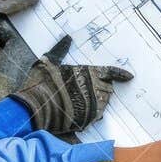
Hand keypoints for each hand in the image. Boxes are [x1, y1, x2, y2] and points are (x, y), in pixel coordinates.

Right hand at [13, 54, 133, 134]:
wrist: (31, 110)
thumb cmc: (39, 84)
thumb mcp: (48, 61)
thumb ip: (60, 50)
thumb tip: (67, 38)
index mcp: (87, 73)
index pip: (110, 72)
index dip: (120, 74)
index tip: (129, 76)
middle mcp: (93, 91)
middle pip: (107, 89)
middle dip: (101, 89)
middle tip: (87, 89)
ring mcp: (91, 108)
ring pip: (102, 104)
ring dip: (96, 102)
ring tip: (79, 100)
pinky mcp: (86, 122)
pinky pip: (94, 118)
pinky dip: (89, 114)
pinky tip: (77, 112)